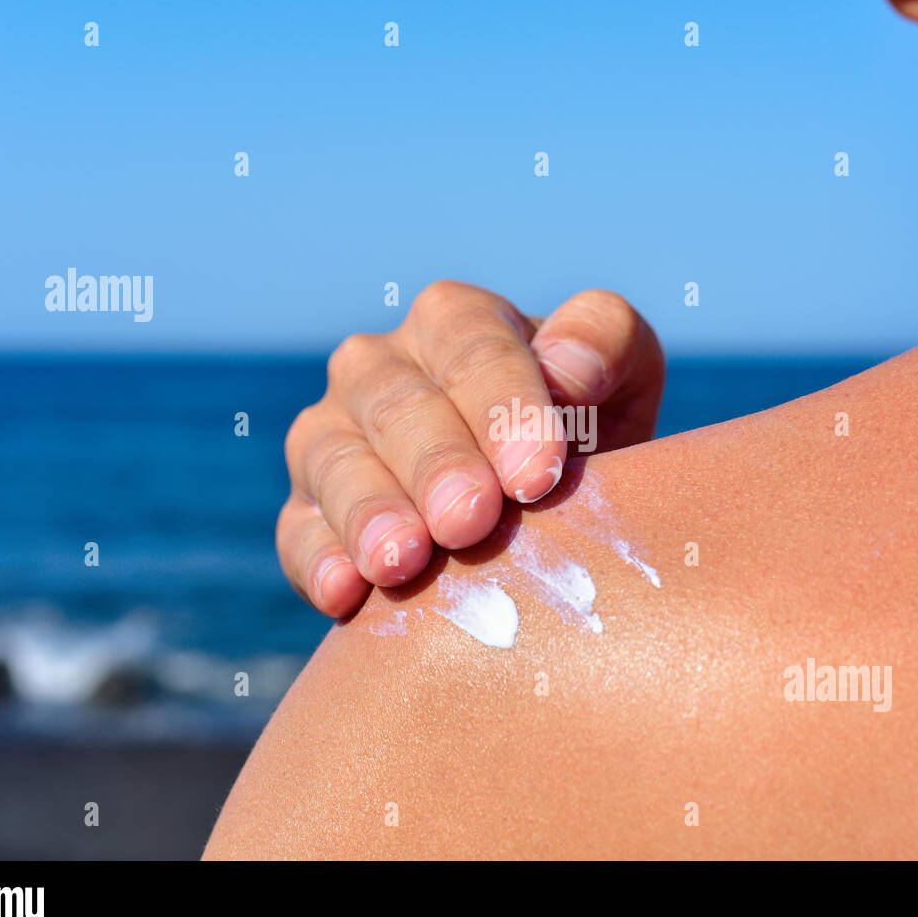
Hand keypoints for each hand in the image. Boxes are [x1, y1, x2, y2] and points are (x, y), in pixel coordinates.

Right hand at [278, 280, 664, 617]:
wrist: (540, 511)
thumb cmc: (585, 435)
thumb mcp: (620, 378)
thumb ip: (605, 342)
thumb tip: (566, 369)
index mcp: (455, 323)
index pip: (471, 348)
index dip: (503, 407)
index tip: (537, 476)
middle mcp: (380, 367)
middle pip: (397, 405)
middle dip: (436, 464)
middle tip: (471, 521)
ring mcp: (332, 437)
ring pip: (333, 460)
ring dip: (369, 511)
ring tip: (404, 560)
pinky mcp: (307, 510)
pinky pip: (297, 531)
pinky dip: (318, 560)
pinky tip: (345, 593)